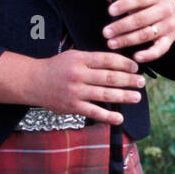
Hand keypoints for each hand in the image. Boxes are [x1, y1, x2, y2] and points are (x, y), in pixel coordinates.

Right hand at [27, 50, 144, 124]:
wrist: (33, 82)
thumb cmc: (57, 68)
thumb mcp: (73, 56)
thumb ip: (93, 59)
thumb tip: (119, 63)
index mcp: (80, 59)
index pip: (107, 60)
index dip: (124, 63)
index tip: (135, 67)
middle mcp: (78, 75)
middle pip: (109, 77)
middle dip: (128, 80)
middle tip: (141, 82)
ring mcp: (75, 91)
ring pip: (104, 94)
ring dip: (123, 96)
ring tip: (136, 97)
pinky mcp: (72, 106)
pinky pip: (93, 112)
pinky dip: (107, 116)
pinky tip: (119, 117)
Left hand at [100, 0, 174, 63]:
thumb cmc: (152, 2)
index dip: (124, 5)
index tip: (110, 11)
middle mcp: (164, 10)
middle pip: (141, 19)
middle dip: (121, 26)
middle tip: (106, 32)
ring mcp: (168, 26)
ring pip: (146, 34)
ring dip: (128, 40)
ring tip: (112, 43)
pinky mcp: (169, 40)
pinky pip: (160, 50)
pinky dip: (148, 55)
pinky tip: (136, 57)